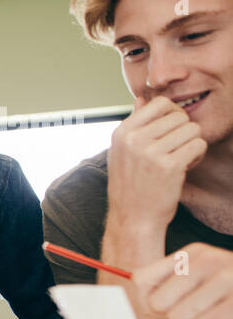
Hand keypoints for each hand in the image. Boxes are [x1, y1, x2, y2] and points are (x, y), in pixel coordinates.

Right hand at [105, 95, 205, 235]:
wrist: (133, 218)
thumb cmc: (130, 185)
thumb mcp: (121, 152)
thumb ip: (133, 125)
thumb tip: (141, 100)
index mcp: (122, 133)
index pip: (159, 103)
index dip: (172, 113)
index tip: (170, 129)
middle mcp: (134, 140)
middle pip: (179, 115)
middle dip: (184, 131)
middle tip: (176, 148)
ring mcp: (151, 153)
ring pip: (192, 129)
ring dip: (192, 143)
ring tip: (180, 158)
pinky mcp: (170, 166)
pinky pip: (198, 145)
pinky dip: (197, 156)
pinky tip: (185, 167)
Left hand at [133, 242, 232, 318]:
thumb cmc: (228, 289)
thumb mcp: (199, 277)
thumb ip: (167, 284)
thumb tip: (138, 297)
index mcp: (192, 254)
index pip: (142, 280)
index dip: (150, 299)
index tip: (167, 302)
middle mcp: (208, 260)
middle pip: (157, 302)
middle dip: (173, 313)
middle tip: (195, 308)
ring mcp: (227, 278)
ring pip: (179, 317)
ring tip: (213, 310)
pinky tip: (224, 316)